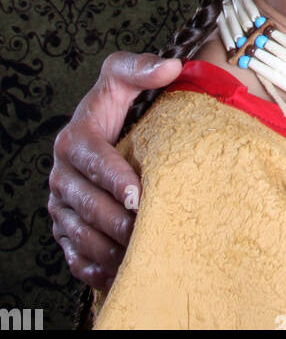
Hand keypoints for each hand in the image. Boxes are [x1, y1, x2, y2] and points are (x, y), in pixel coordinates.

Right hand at [47, 52, 181, 287]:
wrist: (106, 133)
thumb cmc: (118, 105)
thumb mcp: (124, 79)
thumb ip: (142, 68)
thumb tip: (172, 67)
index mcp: (74, 139)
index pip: (93, 162)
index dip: (115, 179)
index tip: (139, 194)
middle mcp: (61, 176)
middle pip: (88, 206)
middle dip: (117, 222)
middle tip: (146, 232)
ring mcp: (61, 207)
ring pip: (82, 236)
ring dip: (110, 249)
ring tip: (140, 254)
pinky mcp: (65, 232)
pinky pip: (75, 257)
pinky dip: (95, 268)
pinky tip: (121, 272)